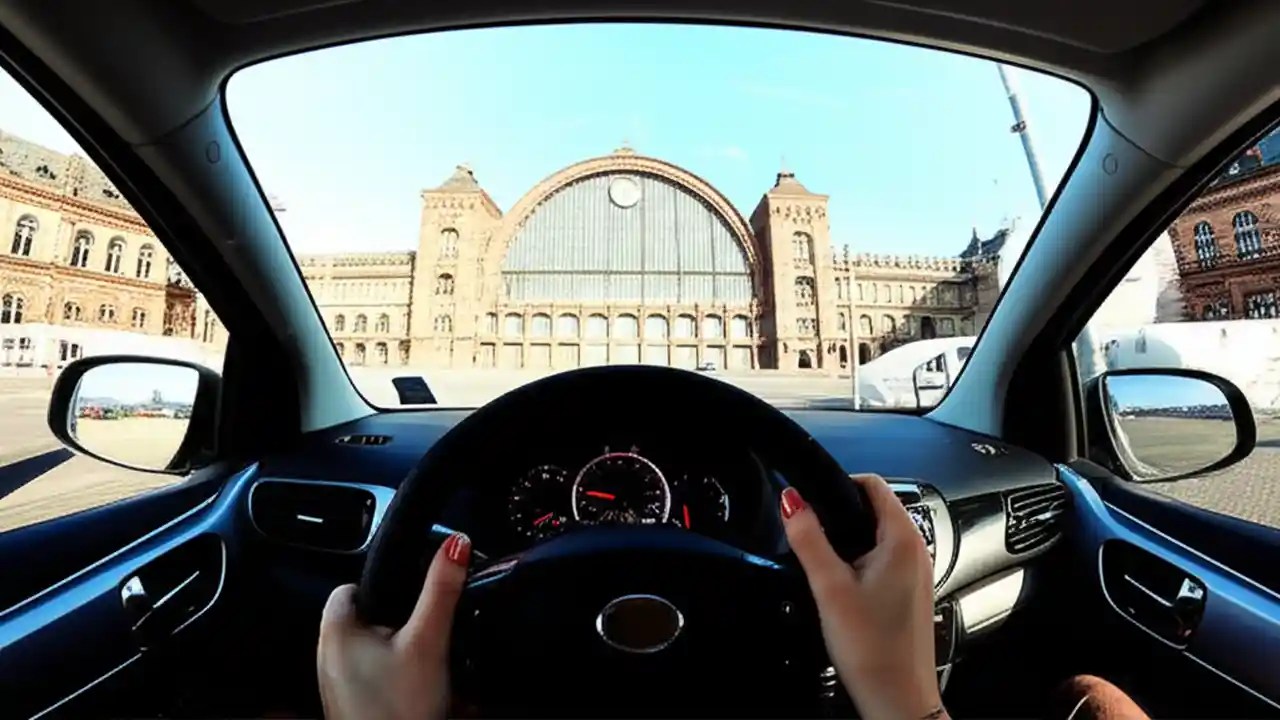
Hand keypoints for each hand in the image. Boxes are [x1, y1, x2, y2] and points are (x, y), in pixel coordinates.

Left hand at [317, 532, 470, 719]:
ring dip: (398, 651)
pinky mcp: (348, 704)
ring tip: (421, 664)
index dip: (384, 585)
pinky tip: (414, 689)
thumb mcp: (429, 640)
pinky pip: (371, 676)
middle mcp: (326, 657)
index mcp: (336, 631)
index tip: (410, 597)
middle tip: (423, 635)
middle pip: (365, 617)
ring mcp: (335, 684)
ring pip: (370, 648)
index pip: (350, 585)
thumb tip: (456, 545)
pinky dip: (393, 676)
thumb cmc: (401, 709)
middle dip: (398, 622)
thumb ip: (441, 590)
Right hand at [781, 475, 946, 719]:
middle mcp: (918, 551)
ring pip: (880, 535)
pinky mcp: (912, 591)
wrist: (897, 696)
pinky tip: (845, 586)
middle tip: (814, 536)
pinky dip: (863, 561)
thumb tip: (791, 501)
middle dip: (842, 514)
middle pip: (876, 507)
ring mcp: (918, 572)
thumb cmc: (873, 649)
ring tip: (827, 564)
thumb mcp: (829, 587)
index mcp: (903, 539)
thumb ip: (808, 538)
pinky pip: (886, 559)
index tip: (815, 499)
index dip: (840, 483)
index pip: (874, 484)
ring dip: (851, 539)